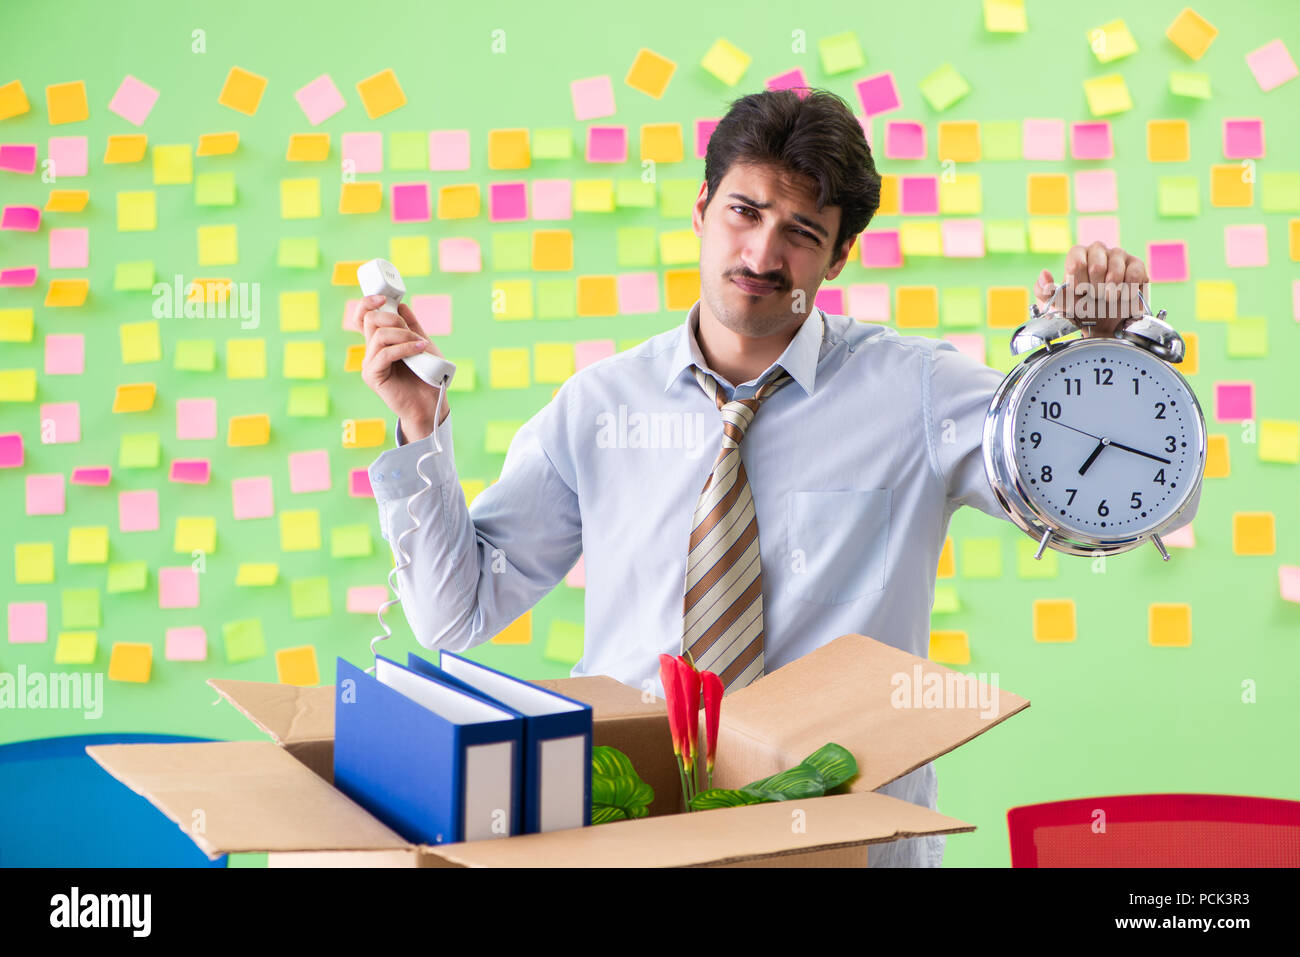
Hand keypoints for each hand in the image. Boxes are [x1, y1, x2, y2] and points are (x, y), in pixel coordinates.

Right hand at [353, 294, 450, 430]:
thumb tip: (401, 304)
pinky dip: (403, 348)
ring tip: (420, 345)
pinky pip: (384, 354)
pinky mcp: (372, 375)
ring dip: (403, 335)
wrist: (430, 403)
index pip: (363, 317)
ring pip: (379, 335)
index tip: (384, 298)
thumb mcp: (422, 344)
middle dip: (393, 318)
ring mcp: (370, 363)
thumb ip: (411, 326)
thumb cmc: (427, 376)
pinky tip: (418, 349)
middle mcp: (371, 351)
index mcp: (380, 342)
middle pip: (369, 320)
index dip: (368, 303)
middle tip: (411, 329)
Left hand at [1033, 242, 1150, 338]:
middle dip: (1094, 288)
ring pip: (1116, 267)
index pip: (1076, 258)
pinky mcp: (1136, 264)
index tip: (1079, 293)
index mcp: (1077, 256)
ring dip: (1110, 290)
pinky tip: (1122, 296)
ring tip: (1108, 298)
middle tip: (1094, 297)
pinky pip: (1134, 272)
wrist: (1105, 325)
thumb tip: (1044, 274)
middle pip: (1096, 265)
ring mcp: (1118, 255)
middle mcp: (1097, 251)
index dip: (1078, 281)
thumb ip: (1044, 292)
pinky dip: (1127, 288)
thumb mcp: (1058, 306)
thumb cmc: (1081, 312)